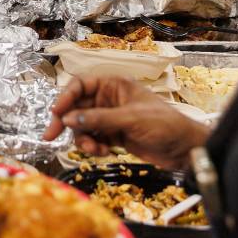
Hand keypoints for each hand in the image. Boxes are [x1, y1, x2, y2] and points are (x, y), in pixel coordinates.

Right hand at [43, 75, 209, 169]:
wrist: (186, 149)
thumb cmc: (164, 125)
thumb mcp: (130, 119)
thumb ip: (99, 119)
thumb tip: (69, 120)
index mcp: (114, 85)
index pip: (80, 85)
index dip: (65, 98)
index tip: (56, 114)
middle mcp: (108, 99)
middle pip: (76, 107)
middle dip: (66, 122)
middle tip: (50, 137)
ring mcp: (110, 118)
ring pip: (82, 125)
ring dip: (83, 138)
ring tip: (93, 149)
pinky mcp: (113, 135)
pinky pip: (92, 138)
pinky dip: (93, 146)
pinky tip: (103, 152)